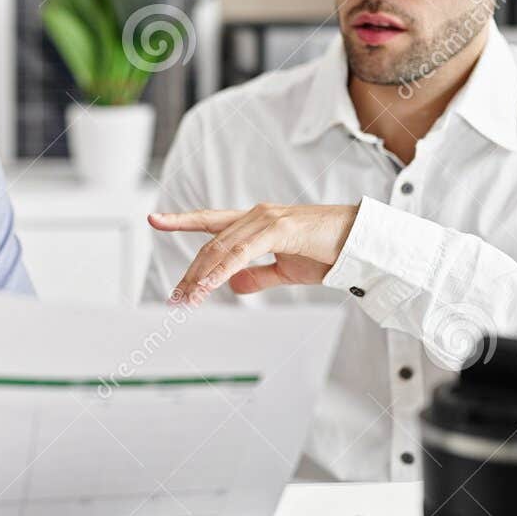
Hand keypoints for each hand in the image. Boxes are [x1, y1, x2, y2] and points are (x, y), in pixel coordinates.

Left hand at [148, 203, 360, 303]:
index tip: (154, 219)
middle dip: (190, 273)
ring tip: (187, 300)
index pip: (211, 221)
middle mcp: (257, 215)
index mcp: (256, 223)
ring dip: (201, 277)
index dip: (181, 220)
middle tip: (176, 299)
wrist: (362, 244)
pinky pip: (242, 252)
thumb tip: (232, 285)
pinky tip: (209, 286)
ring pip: (221, 248)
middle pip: (211, 244)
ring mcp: (267, 219)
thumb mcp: (287, 270)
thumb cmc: (330, 252)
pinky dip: (222, 270)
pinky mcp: (280, 229)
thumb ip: (258, 276)